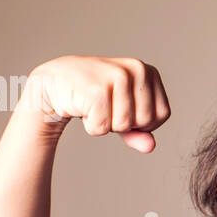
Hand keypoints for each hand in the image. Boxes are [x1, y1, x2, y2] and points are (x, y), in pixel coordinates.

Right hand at [16, 55, 170, 152]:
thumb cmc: (94, 98)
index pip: (162, 115)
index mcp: (148, 72)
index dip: (142, 123)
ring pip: (124, 125)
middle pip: (145, 121)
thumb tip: (150, 146)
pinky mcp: (97, 89)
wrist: (54, 83)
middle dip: (123, 124)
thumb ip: (140, 131)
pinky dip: (91, 126)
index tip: (122, 109)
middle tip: (105, 106)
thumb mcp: (122, 113)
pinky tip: (82, 107)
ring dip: (105, 124)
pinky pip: (102, 127)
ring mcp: (118, 77)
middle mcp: (137, 69)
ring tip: (94, 105)